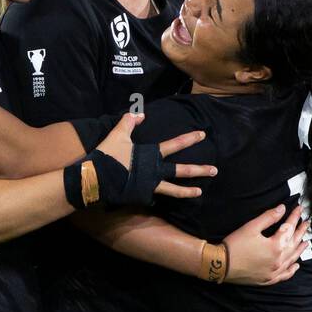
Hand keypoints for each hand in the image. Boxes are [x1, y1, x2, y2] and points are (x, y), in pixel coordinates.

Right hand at [96, 111, 215, 199]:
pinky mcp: (142, 198)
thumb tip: (140, 113)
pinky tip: (155, 198)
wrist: (96, 178)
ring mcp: (150, 186)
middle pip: (181, 171)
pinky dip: (153, 197)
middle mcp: (155, 171)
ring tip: (200, 193)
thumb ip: (129, 122)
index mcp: (151, 155)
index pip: (175, 144)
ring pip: (173, 191)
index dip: (189, 139)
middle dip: (199, 170)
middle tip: (215, 170)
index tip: (202, 135)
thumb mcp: (118, 134)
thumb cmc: (108, 155)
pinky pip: (151, 197)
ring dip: (187, 192)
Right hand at [225, 204, 309, 284]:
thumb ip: (269, 217)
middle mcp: (278, 260)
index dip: (294, 217)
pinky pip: (284, 275)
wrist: (221, 265)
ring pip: (292, 259)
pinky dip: (291, 270)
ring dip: (300, 249)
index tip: (299, 209)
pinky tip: (296, 265)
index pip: (289, 228)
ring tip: (306, 241)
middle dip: (300, 231)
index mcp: (276, 246)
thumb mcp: (251, 227)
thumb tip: (282, 209)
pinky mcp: (268, 279)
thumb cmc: (235, 245)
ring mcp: (274, 271)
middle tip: (307, 223)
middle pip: (293, 243)